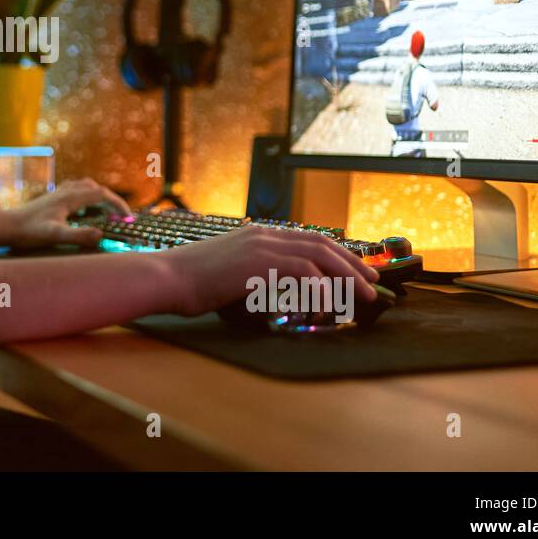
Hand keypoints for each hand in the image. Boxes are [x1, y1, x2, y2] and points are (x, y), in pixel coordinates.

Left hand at [10, 178, 133, 249]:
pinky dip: (87, 195)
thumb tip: (101, 235)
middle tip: (122, 216)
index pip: (102, 194)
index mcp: (71, 198)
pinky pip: (76, 189)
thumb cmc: (30, 231)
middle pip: (97, 189)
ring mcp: (59, 193)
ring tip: (107, 211)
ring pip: (86, 187)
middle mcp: (66, 191)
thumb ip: (78, 236)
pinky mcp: (53, 197)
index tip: (128, 217)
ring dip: (100, 196)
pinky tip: (83, 209)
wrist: (8, 226)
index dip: (118, 204)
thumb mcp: (56, 236)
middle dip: (112, 201)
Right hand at [154, 223, 380, 316]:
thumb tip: (276, 288)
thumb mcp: (228, 272)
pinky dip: (321, 286)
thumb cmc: (190, 281)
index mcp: (257, 235)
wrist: (167, 277)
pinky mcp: (258, 262)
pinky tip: (330, 303)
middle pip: (321, 244)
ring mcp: (261, 246)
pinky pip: (302, 271)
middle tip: (370, 282)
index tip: (355, 269)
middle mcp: (263, 235)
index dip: (337, 254)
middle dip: (351, 263)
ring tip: (362, 294)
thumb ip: (253, 273)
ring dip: (345, 275)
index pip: (308, 239)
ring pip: (318, 255)